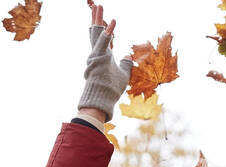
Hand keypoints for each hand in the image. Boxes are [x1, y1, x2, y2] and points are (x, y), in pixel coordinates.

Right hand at [78, 3, 132, 122]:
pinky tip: (113, 22)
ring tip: (99, 6)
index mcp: (103, 56)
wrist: (102, 99)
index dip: (107, 28)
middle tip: (97, 5)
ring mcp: (97, 55)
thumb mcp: (123, 75)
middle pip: (96, 32)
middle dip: (97, 18)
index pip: (104, 38)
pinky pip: (104, 43)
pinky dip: (109, 33)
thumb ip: (125, 65)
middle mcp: (98, 53)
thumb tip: (129, 57)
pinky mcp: (99, 58)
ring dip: (99, 19)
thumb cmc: (111, 90)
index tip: (110, 20)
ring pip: (97, 33)